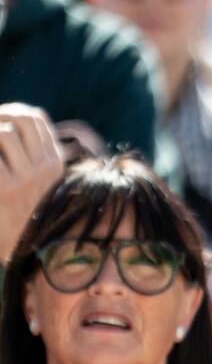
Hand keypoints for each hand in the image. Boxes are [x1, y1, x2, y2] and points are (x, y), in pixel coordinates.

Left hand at [0, 105, 61, 261]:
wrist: (23, 252)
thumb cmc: (26, 220)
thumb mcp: (40, 188)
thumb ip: (33, 162)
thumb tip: (10, 130)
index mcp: (54, 165)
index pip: (37, 120)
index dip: (13, 111)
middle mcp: (43, 168)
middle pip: (22, 118)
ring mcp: (25, 178)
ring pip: (4, 132)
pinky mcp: (3, 187)